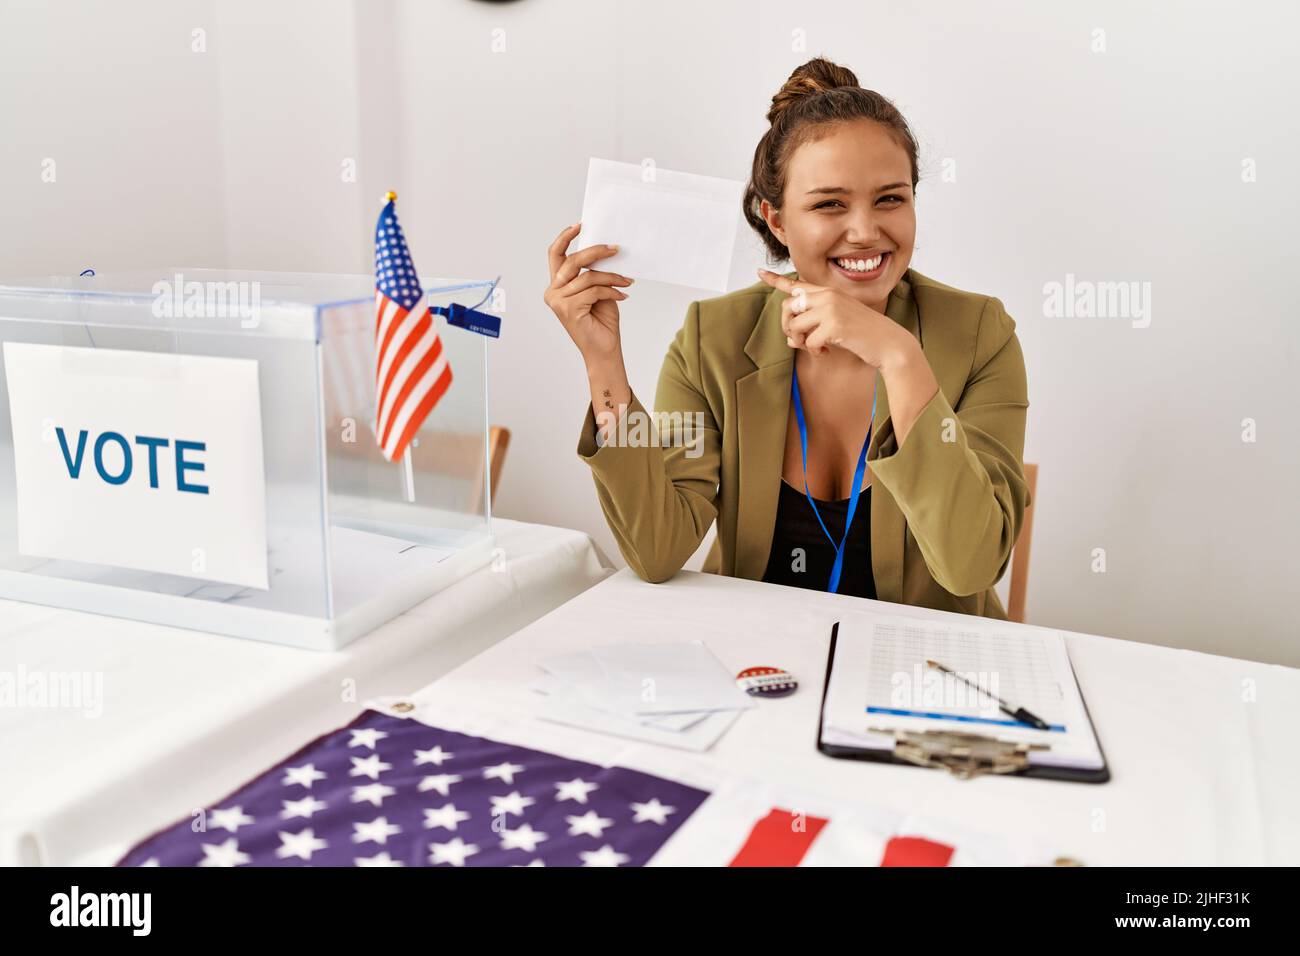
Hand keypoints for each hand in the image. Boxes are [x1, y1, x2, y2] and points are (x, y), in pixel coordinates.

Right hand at [545, 223, 634, 365]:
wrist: (604, 350)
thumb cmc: (601, 322)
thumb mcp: (598, 290)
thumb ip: (593, 273)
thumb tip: (605, 250)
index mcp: (557, 286)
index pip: (555, 255)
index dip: (565, 237)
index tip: (580, 224)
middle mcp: (553, 292)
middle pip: (573, 261)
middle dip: (596, 252)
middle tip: (616, 249)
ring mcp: (558, 301)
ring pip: (587, 276)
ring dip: (611, 276)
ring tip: (626, 281)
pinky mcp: (568, 309)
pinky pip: (594, 290)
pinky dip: (611, 291)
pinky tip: (622, 295)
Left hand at [756, 268, 913, 370]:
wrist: (889, 344)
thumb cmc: (864, 335)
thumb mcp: (838, 323)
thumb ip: (814, 324)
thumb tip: (789, 339)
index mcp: (829, 292)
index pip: (798, 284)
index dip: (776, 280)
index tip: (760, 272)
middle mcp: (828, 296)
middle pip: (788, 307)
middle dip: (787, 327)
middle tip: (799, 341)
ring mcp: (831, 309)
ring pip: (794, 326)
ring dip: (800, 342)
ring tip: (817, 348)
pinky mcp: (833, 325)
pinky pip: (808, 342)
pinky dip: (814, 352)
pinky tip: (827, 352)